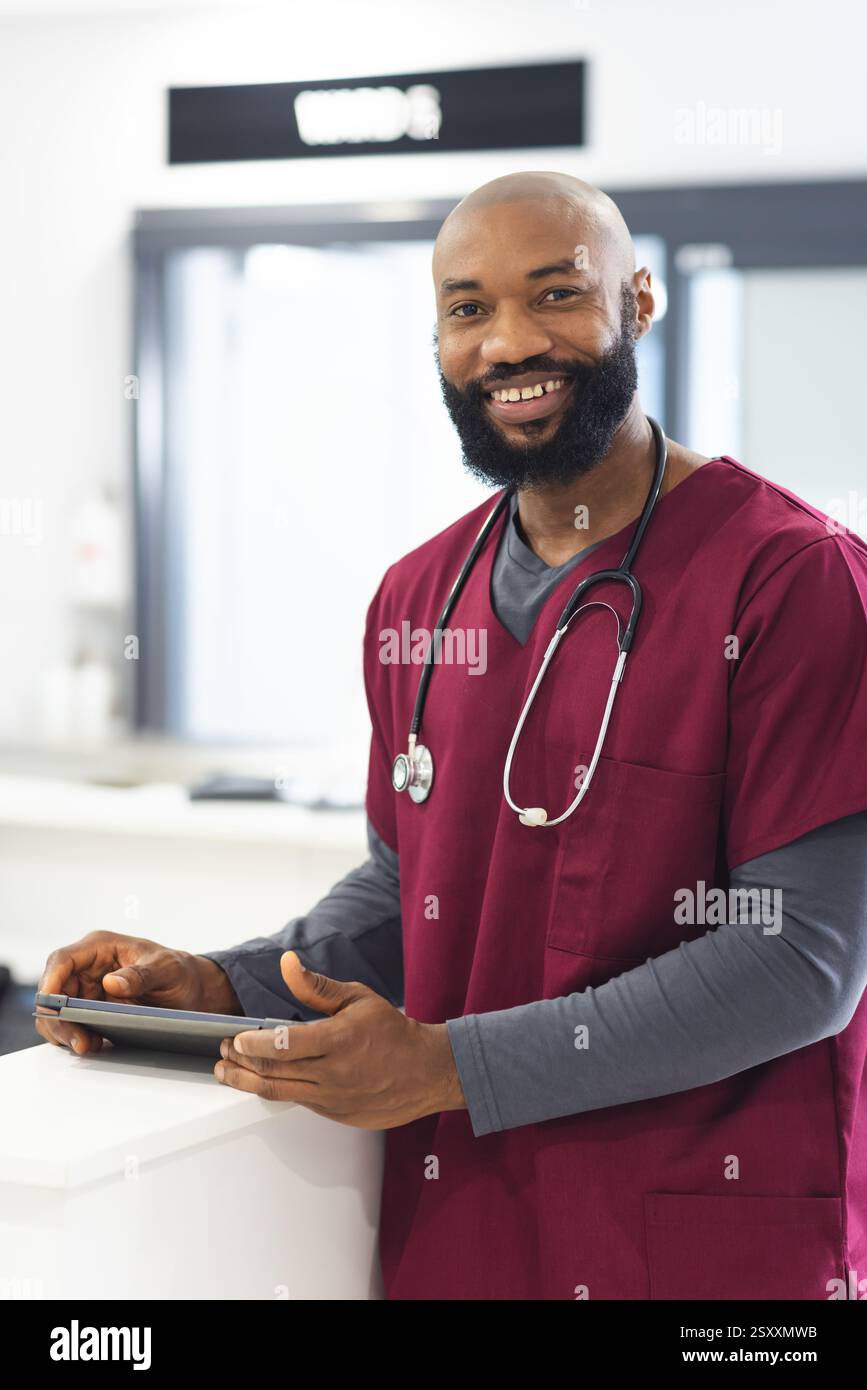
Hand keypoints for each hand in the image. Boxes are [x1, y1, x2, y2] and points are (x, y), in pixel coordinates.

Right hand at [35, 930, 241, 1054]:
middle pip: (54, 991)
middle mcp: (88, 967)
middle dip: (58, 1017)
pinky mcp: (91, 1010)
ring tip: (87, 1045)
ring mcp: (87, 990)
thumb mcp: (167, 969)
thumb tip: (111, 983)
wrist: (191, 990)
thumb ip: (141, 975)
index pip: (63, 959)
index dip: (51, 980)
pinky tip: (93, 1045)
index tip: (51, 1004)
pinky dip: (75, 1037)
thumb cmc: (179, 971)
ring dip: (65, 1031)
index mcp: (101, 947)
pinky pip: (71, 1025)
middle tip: (77, 1039)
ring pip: (57, 1012)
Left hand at [215, 952, 465, 1128]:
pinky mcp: (335, 1113)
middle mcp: (333, 1073)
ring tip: (226, 1072)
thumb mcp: (357, 998)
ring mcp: (333, 1098)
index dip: (253, 1044)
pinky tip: (261, 1081)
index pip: (283, 1045)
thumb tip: (287, 963)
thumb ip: (316, 986)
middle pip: (273, 1072)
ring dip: (246, 1082)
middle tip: (222, 1052)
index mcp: (338, 1040)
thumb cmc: (392, 1031)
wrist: (426, 1072)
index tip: (236, 1038)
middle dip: (239, 1062)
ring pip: (278, 1092)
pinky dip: (275, 1090)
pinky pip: (298, 1101)